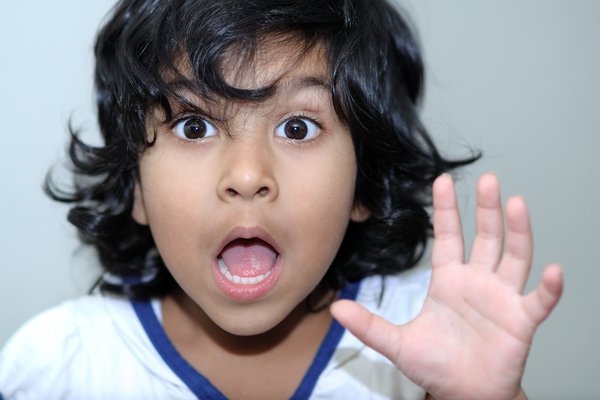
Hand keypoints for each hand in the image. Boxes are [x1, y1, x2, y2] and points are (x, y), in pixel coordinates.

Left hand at [330, 173, 562, 399]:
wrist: (462, 394)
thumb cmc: (436, 366)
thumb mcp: (397, 344)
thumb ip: (369, 326)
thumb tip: (336, 309)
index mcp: (448, 281)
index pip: (449, 237)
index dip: (447, 210)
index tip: (442, 180)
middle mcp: (477, 282)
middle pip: (485, 237)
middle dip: (486, 208)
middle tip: (488, 179)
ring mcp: (501, 298)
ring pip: (513, 257)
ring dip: (518, 231)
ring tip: (516, 203)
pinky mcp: (520, 321)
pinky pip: (538, 301)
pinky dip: (548, 287)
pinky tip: (553, 270)